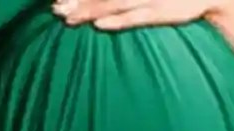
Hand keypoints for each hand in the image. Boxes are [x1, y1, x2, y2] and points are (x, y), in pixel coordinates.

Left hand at [53, 0, 221, 30]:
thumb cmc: (178, 0)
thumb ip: (127, 5)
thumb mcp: (150, 0)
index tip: (59, 1)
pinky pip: (138, 16)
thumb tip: (102, 15)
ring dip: (90, 10)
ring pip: (115, 2)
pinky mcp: (166, 11)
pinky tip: (100, 24)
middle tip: (55, 10)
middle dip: (78, 1)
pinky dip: (118, 20)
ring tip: (68, 18)